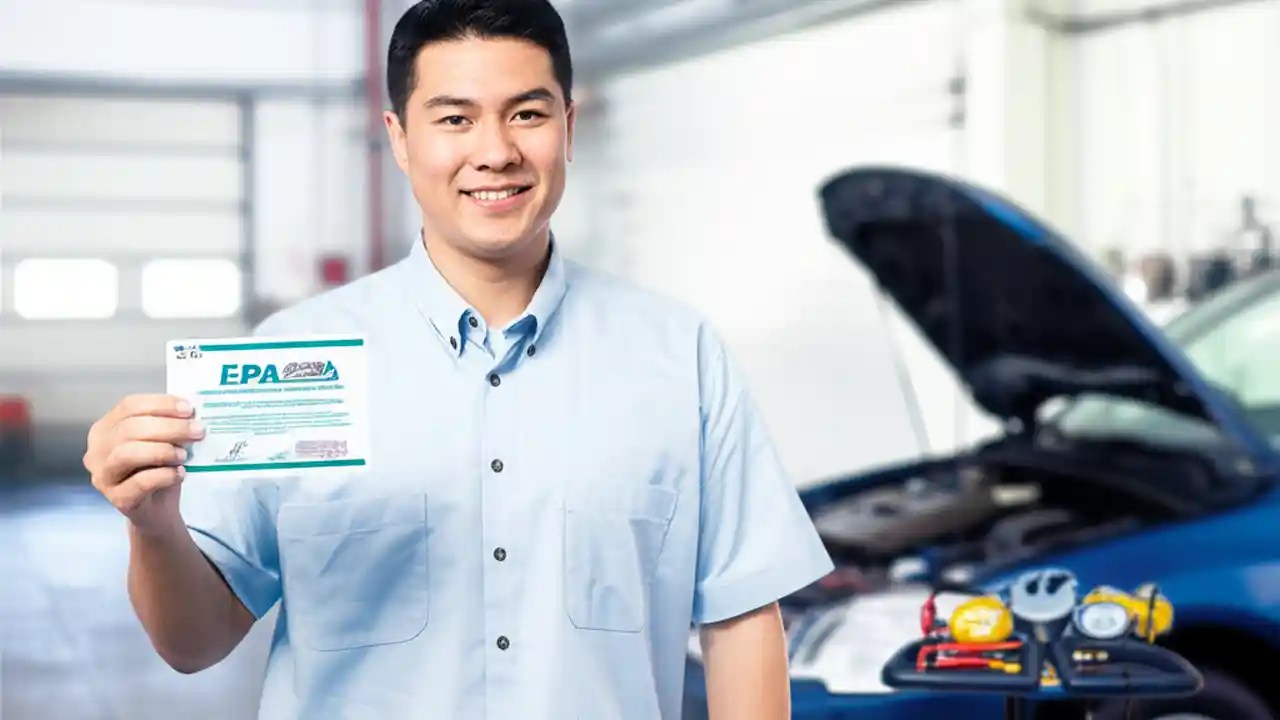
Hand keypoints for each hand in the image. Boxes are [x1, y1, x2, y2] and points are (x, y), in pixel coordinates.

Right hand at [84, 394, 205, 535]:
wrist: (158, 509)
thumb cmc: (158, 468)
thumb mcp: (162, 441)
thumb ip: (168, 424)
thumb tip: (190, 413)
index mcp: (106, 428)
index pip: (129, 406)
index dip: (160, 405)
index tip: (188, 409)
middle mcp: (97, 450)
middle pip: (129, 429)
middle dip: (169, 427)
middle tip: (197, 431)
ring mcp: (103, 475)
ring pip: (126, 454)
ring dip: (162, 451)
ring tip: (184, 455)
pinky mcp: (117, 498)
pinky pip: (139, 482)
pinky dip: (164, 475)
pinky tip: (180, 473)